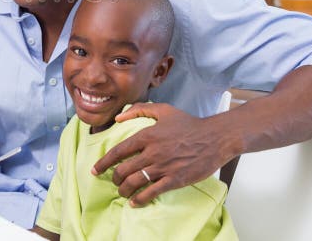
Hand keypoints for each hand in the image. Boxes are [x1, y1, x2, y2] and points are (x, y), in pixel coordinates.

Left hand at [91, 103, 231, 206]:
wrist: (215, 138)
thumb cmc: (189, 124)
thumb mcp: (163, 110)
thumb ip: (139, 110)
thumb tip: (118, 118)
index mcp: (147, 135)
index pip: (118, 151)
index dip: (103, 162)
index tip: (95, 169)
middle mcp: (152, 152)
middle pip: (123, 169)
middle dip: (114, 178)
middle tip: (113, 181)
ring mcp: (163, 167)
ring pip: (135, 182)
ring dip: (124, 190)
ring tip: (122, 192)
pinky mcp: (175, 179)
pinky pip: (152, 192)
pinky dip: (140, 199)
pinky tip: (135, 202)